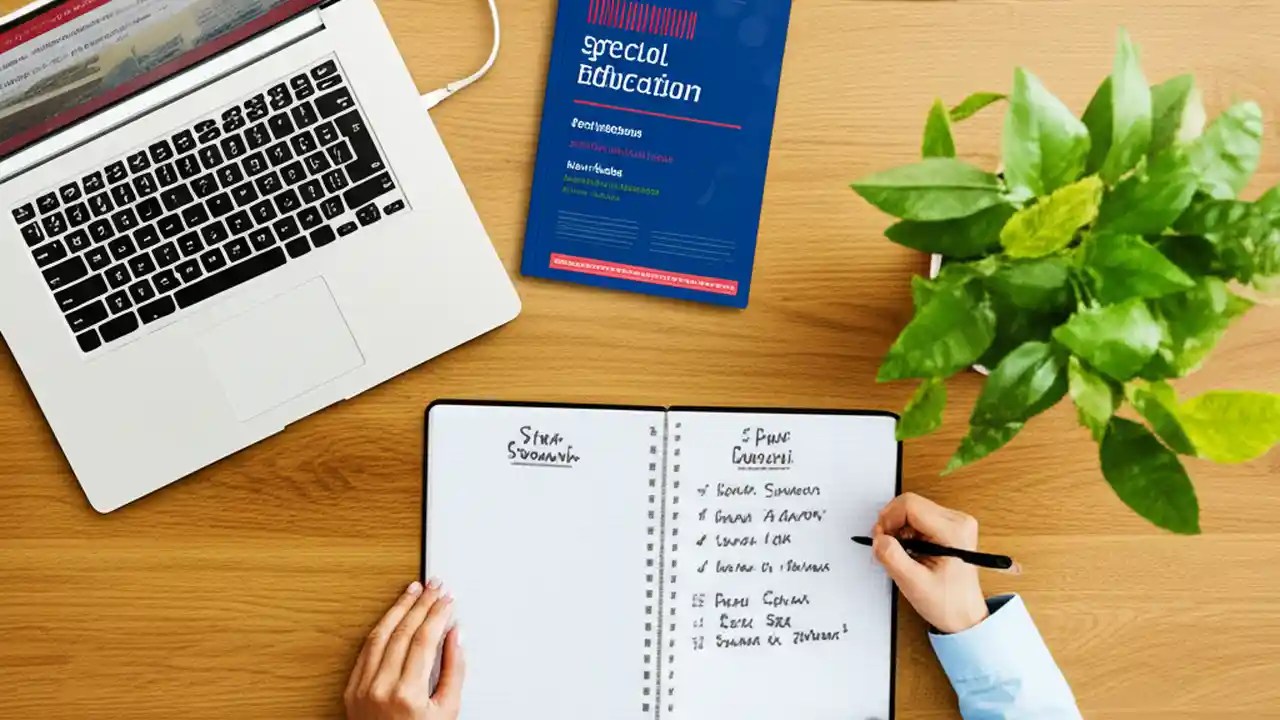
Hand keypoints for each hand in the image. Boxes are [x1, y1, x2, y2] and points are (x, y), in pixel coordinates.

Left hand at [345, 579, 464, 719]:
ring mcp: (362, 688)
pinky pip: (366, 649)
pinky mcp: (352, 689)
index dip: (438, 614)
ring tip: (413, 590)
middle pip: (403, 632)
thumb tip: (454, 635)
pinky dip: (381, 627)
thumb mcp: (447, 711)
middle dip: (422, 604)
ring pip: (380, 635)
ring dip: (399, 608)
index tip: (448, 599)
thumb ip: (454, 670)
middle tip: (435, 586)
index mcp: (407, 695)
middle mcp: (380, 688)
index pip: (424, 640)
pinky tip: (393, 614)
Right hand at [871, 493, 989, 633]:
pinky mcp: (949, 526)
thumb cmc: (948, 603)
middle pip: (910, 504)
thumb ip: (893, 559)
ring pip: (912, 509)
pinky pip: (918, 517)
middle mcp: (958, 521)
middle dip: (892, 523)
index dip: (888, 519)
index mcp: (954, 531)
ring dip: (899, 528)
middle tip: (887, 547)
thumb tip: (879, 539)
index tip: (881, 539)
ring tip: (901, 553)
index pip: (910, 505)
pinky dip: (906, 531)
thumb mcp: (914, 584)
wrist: (965, 615)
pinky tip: (909, 550)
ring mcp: (955, 522)